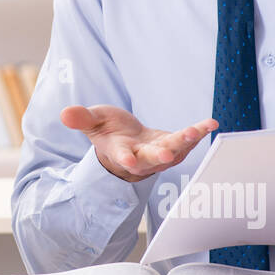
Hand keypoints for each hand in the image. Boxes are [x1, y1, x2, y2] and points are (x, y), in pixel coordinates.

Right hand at [60, 104, 217, 182]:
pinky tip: (210, 124)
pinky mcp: (173, 146)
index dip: (125, 158)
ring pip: (174, 151)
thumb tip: (64, 113)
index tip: (129, 160)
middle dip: (160, 155)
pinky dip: (198, 133)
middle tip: (168, 154)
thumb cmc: (107, 131)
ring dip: (185, 142)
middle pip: (152, 158)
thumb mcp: (92, 122)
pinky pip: (187, 142)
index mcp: (120, 152)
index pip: (122, 157)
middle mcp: (141, 157)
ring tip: (197, 130)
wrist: (126, 143)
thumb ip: (82, 119)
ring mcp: (159, 154)